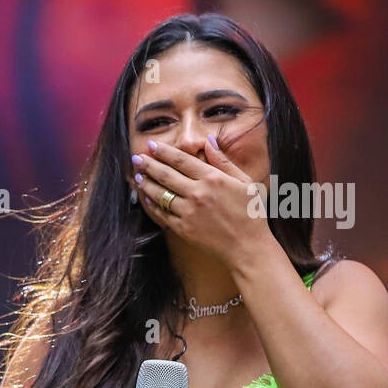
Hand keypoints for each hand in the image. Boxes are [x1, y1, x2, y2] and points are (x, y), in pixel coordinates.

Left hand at [131, 135, 276, 271]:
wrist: (247, 247)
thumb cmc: (250, 213)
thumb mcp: (244, 182)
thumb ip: (223, 161)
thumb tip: (208, 141)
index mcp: (213, 178)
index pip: (181, 160)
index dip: (164, 151)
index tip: (152, 144)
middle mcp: (198, 193)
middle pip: (166, 175)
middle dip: (148, 164)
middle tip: (136, 158)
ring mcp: (188, 212)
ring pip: (160, 194)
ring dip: (146, 183)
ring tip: (138, 175)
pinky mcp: (183, 229)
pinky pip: (162, 214)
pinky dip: (152, 205)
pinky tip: (146, 198)